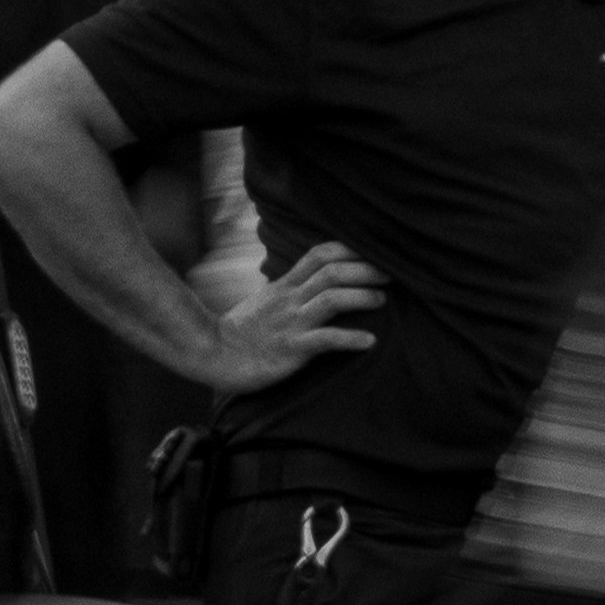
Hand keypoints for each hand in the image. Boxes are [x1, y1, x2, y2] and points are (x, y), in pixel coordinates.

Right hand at [203, 241, 379, 396]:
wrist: (214, 354)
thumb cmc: (242, 331)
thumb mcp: (266, 301)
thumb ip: (290, 289)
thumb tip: (313, 282)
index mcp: (284, 285)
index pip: (319, 254)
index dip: (348, 249)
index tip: (372, 252)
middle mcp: (290, 299)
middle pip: (332, 272)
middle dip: (364, 270)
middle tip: (390, 274)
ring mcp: (290, 323)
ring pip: (331, 299)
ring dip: (361, 297)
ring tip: (382, 300)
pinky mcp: (291, 349)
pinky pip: (325, 339)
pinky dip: (350, 339)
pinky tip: (369, 342)